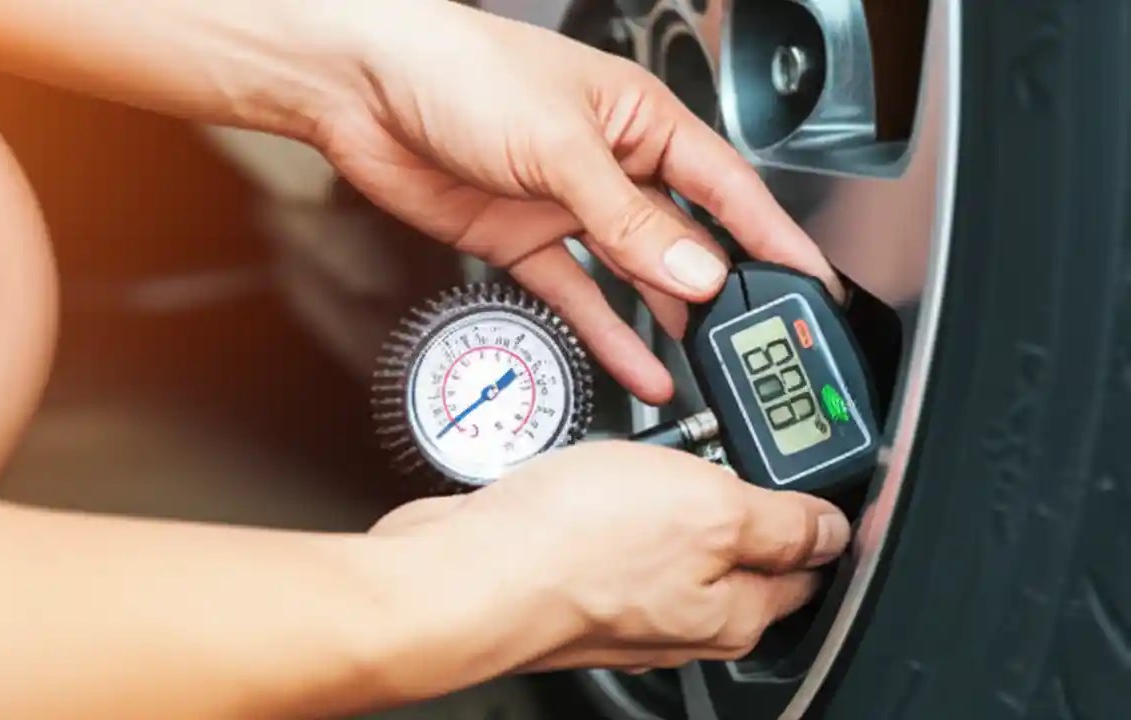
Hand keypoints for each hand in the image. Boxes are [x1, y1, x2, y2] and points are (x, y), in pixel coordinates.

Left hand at [314, 0, 842, 403]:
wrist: (362, 89)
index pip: (726, 186)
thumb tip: (697, 270)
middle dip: (720, 291)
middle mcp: (610, 166)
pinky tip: (639, 368)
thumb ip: (629, 219)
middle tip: (755, 342)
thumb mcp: (561, 147)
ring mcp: (566, 208)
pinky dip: (607, 335)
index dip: (772, 237)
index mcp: (640, 121)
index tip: (810, 283)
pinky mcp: (522, 243)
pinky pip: (578, 297)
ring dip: (668, 321)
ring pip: (634, 275)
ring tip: (709, 368)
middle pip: (683, 238)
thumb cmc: (459, 72)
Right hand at [370, 442, 850, 671]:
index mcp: (734, 614)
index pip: (807, 567)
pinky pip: (615, 536)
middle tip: (718, 446)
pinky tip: (599, 476)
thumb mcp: (712, 508)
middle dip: (737, 495)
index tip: (809, 469)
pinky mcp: (572, 581)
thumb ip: (783, 522)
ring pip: (672, 540)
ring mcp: (624, 603)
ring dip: (670, 493)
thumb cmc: (575, 544)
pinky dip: (616, 501)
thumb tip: (833, 528)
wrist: (466, 569)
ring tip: (653, 454)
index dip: (819, 512)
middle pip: (739, 554)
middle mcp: (682, 620)